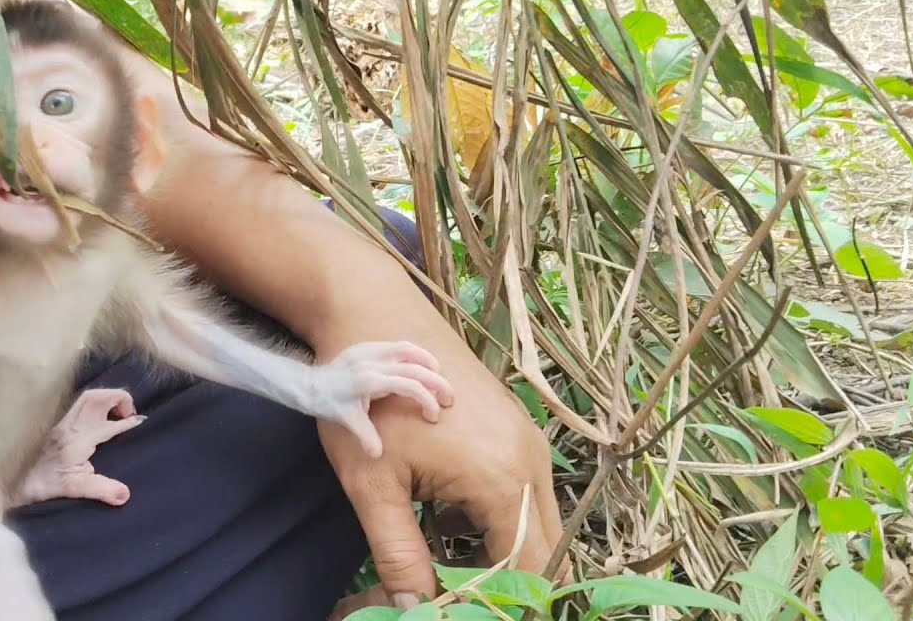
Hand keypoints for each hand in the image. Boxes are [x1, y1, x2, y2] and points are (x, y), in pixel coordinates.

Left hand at [11, 388, 143, 507]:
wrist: (10, 483)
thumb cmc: (41, 485)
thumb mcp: (74, 489)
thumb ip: (101, 489)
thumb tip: (125, 494)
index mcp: (77, 439)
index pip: (109, 424)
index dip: (129, 422)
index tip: (142, 424)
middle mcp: (68, 426)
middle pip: (95, 397)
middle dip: (117, 399)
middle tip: (128, 414)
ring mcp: (60, 423)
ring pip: (85, 398)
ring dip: (104, 399)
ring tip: (115, 414)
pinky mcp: (53, 424)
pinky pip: (76, 405)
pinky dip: (92, 404)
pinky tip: (96, 417)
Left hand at [308, 341, 454, 458]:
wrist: (308, 384)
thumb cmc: (328, 403)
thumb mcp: (346, 420)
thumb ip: (364, 435)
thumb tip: (377, 454)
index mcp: (369, 380)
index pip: (409, 385)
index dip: (426, 399)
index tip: (433, 415)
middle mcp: (371, 362)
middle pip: (415, 367)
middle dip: (436, 382)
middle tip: (449, 397)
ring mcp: (369, 351)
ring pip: (407, 349)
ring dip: (428, 362)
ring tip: (440, 376)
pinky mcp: (365, 347)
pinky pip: (396, 345)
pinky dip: (413, 353)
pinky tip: (420, 364)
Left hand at [317, 364, 563, 610]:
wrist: (377, 320)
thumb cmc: (368, 400)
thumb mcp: (373, 486)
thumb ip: (399, 556)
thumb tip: (417, 610)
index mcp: (502, 480)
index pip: (528, 570)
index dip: (499, 600)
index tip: (460, 607)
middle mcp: (531, 461)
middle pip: (544, 550)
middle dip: (506, 582)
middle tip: (457, 592)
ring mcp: (529, 441)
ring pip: (537, 521)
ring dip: (503, 551)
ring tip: (446, 560)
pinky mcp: (517, 429)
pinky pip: (526, 492)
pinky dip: (500, 519)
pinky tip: (447, 517)